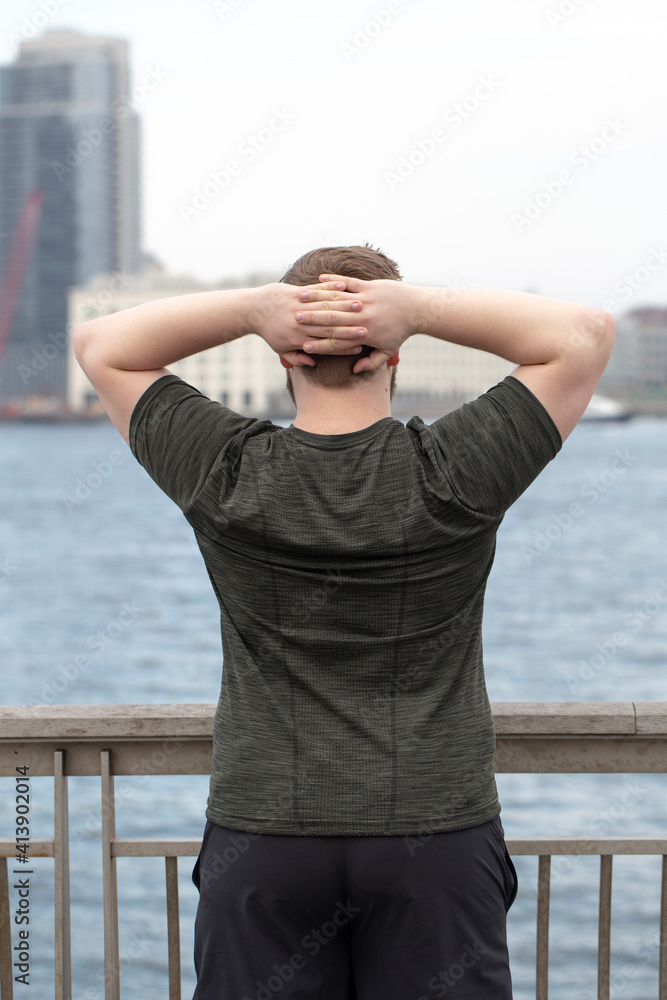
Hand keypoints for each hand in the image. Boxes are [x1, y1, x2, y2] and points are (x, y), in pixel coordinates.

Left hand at [250, 281, 368, 367]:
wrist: (254, 309)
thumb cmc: (269, 331)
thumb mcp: (281, 349)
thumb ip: (297, 359)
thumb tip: (312, 363)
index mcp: (300, 339)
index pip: (328, 343)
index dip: (345, 344)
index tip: (361, 344)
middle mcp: (301, 324)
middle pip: (330, 327)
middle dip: (350, 327)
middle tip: (368, 327)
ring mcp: (299, 307)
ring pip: (326, 307)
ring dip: (344, 306)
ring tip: (362, 305)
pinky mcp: (297, 293)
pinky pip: (316, 290)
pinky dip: (330, 288)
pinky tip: (344, 286)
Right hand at [295, 274, 418, 371]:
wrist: (416, 309)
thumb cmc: (400, 332)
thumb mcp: (387, 350)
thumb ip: (371, 363)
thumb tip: (355, 369)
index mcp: (364, 334)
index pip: (337, 341)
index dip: (319, 344)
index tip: (303, 345)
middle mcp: (363, 317)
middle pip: (332, 319)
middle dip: (311, 319)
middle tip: (294, 319)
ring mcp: (366, 299)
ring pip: (337, 299)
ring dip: (317, 298)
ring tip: (300, 298)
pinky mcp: (370, 286)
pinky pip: (348, 282)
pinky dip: (333, 280)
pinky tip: (320, 278)